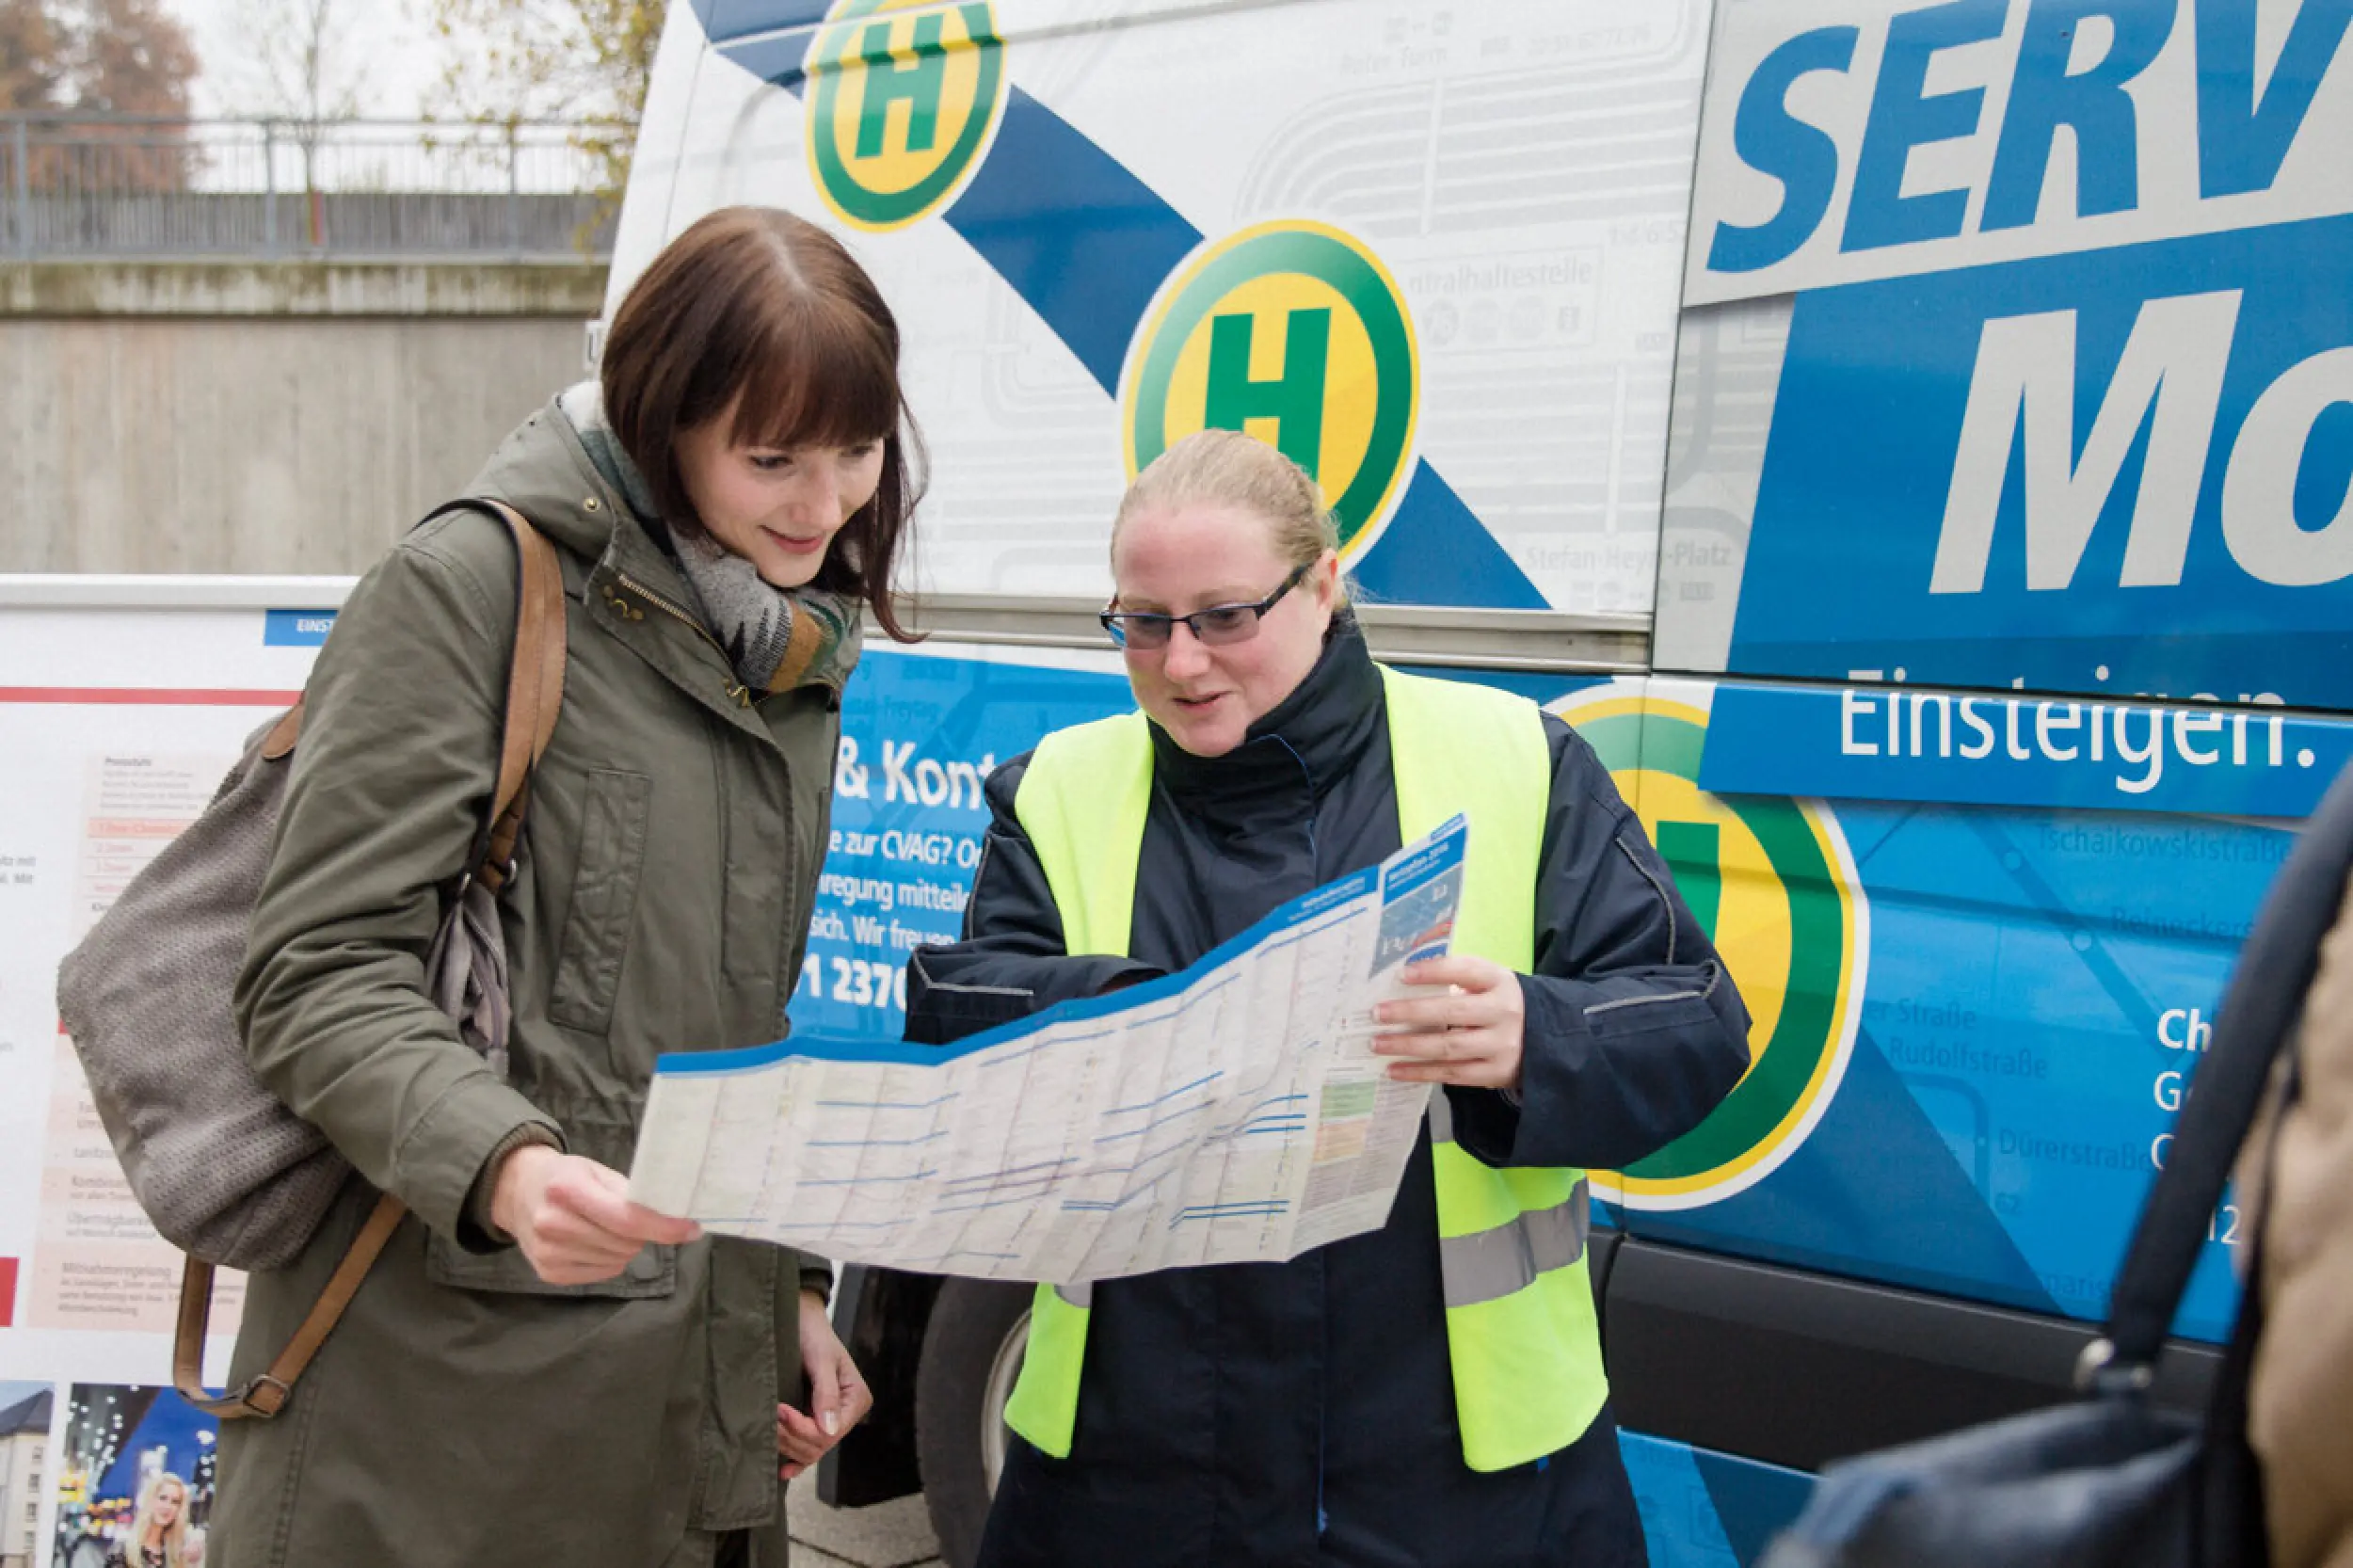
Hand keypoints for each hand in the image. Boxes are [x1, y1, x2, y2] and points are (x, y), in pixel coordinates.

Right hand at [490, 1144, 701, 1285]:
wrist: (517, 1192)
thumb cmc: (565, 1177)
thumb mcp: (595, 1170)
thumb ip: (629, 1191)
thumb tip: (671, 1215)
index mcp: (568, 1189)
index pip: (627, 1220)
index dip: (664, 1227)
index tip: (691, 1229)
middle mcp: (553, 1223)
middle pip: (625, 1243)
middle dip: (641, 1232)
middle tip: (629, 1216)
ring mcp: (548, 1252)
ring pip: (617, 1261)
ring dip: (624, 1247)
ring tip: (604, 1227)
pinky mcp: (548, 1273)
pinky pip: (602, 1273)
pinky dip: (609, 1259)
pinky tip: (593, 1242)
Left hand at [780, 1288, 873, 1480]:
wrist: (801, 1322)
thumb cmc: (814, 1335)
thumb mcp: (821, 1361)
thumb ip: (827, 1394)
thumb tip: (830, 1429)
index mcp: (856, 1400)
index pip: (830, 1432)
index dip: (803, 1428)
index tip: (780, 1410)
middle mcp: (846, 1414)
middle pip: (820, 1445)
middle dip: (792, 1436)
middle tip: (770, 1416)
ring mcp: (831, 1420)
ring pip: (811, 1450)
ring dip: (788, 1444)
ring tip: (768, 1429)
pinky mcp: (814, 1421)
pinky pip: (808, 1448)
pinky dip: (796, 1459)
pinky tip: (784, 1468)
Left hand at [1371, 955, 1525, 1091]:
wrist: (1549, 1040)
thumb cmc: (1503, 1004)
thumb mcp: (1492, 982)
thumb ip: (1459, 976)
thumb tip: (1407, 976)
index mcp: (1500, 981)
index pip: (1465, 970)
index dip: (1433, 971)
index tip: (1401, 974)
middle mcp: (1503, 1012)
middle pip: (1452, 1012)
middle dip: (1411, 1012)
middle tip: (1377, 1013)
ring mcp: (1501, 1045)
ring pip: (1448, 1047)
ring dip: (1408, 1046)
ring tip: (1377, 1044)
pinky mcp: (1495, 1073)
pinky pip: (1452, 1074)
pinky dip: (1420, 1072)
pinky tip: (1395, 1070)